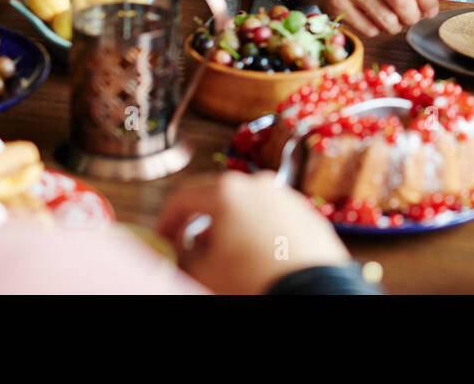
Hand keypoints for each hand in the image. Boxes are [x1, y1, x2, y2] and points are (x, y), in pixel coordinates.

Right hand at [154, 171, 349, 294]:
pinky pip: (272, 215)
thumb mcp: (204, 271)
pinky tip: (255, 254)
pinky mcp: (305, 212)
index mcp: (226, 192)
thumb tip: (179, 250)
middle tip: (187, 243)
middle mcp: (257, 184)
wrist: (311, 290)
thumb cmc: (254, 279)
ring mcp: (285, 195)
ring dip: (229, 224)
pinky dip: (258, 229)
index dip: (166, 220)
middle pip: (216, 195)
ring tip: (223, 252)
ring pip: (247, 204)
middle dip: (198, 220)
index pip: (183, 197)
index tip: (162, 238)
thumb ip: (183, 254)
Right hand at [303, 0, 455, 36]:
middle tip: (412, 18)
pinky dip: (378, 30)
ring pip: (387, 20)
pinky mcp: (335, 3)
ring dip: (397, 26)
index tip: (431, 10)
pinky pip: (369, 30)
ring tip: (393, 19)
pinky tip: (374, 19)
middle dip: (413, 16)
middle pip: (402, 1)